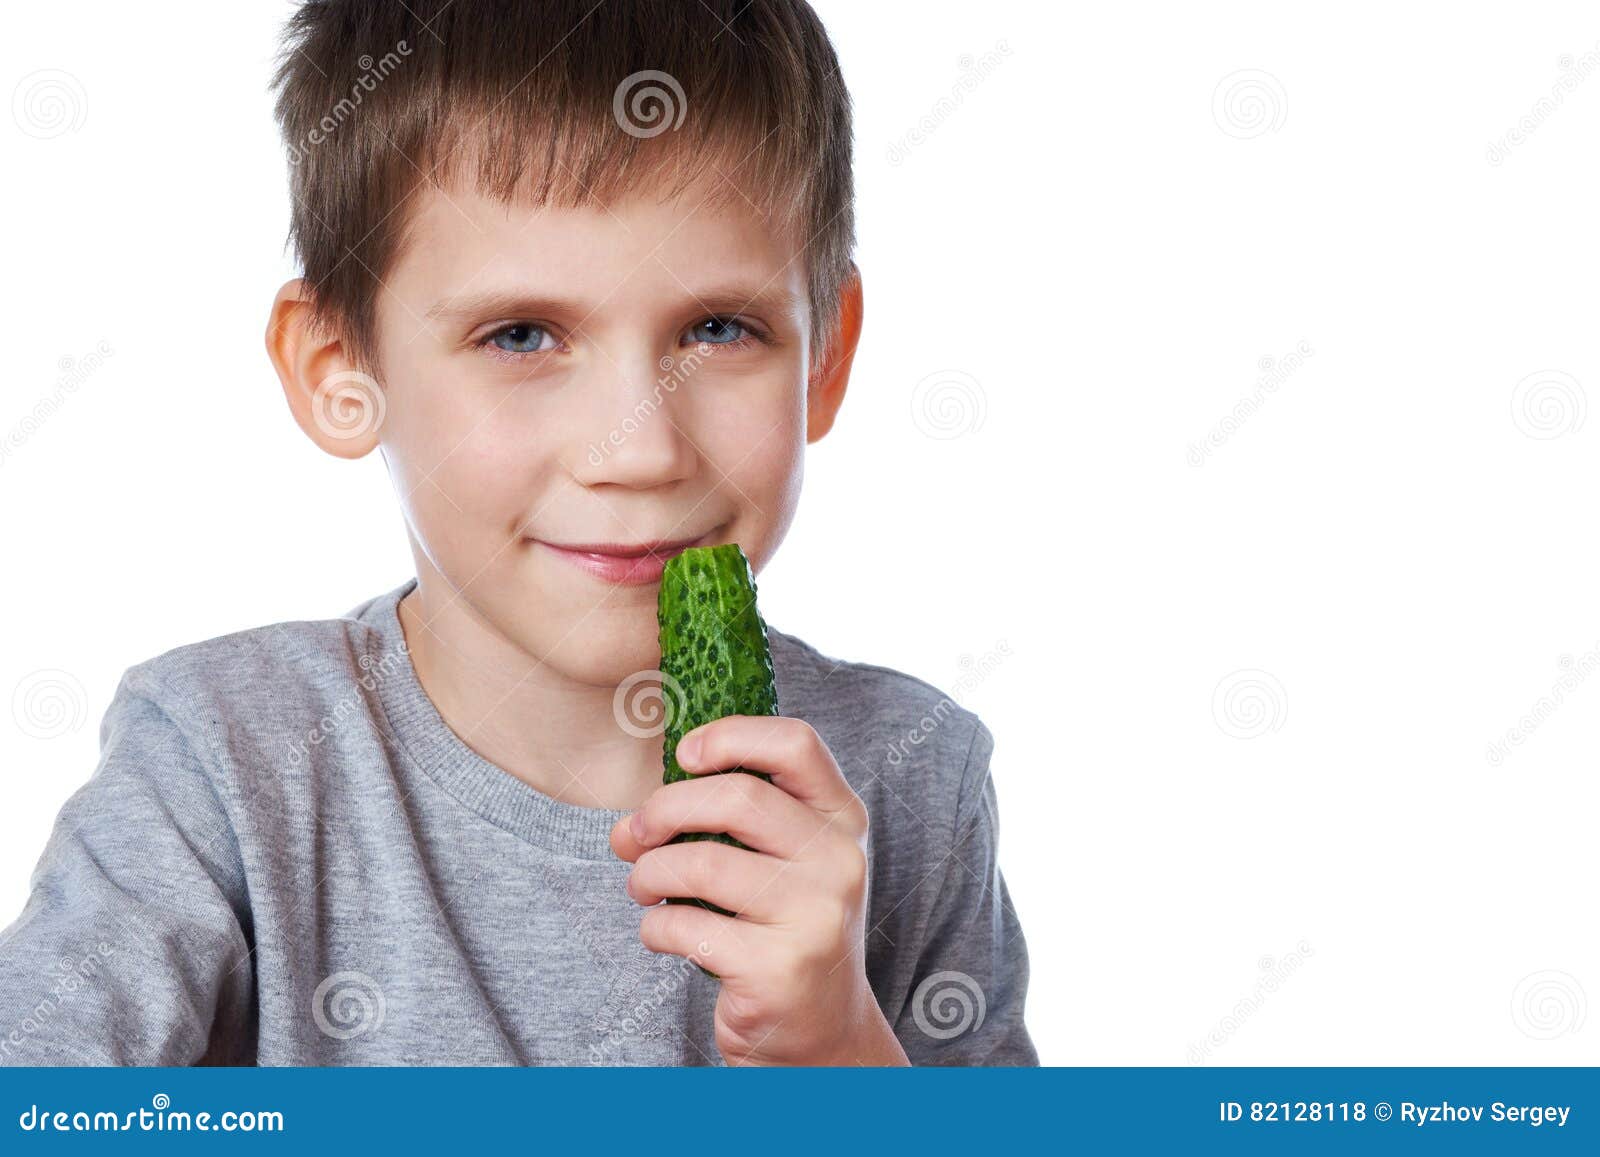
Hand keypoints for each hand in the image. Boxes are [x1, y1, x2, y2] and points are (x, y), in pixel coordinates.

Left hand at [609, 715, 907, 1065]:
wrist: (822, 1031)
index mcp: (843, 821)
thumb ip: (724, 824)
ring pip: (701, 863)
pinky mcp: (778, 969)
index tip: (684, 756)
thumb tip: (628, 824)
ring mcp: (815, 916)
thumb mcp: (782, 862)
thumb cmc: (784, 928)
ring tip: (641, 885)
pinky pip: (686, 926)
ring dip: (649, 872)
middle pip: (737, 797)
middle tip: (634, 834)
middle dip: (665, 809)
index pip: (795, 744)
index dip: (730, 736)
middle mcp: (840, 862)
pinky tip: (662, 933)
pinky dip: (655, 926)